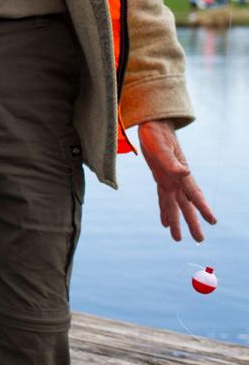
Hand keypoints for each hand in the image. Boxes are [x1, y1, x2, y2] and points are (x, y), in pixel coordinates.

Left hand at [138, 120, 216, 241]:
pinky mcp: (160, 177)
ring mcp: (169, 179)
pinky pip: (163, 197)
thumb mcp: (161, 147)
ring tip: (178, 239)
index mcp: (181, 173)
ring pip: (174, 204)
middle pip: (186, 205)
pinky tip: (166, 222)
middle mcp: (177, 179)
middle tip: (200, 240)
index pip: (194, 194)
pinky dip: (165, 210)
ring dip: (177, 220)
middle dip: (192, 222)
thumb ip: (171, 161)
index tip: (212, 221)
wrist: (153, 123)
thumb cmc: (156, 133)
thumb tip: (185, 172)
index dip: (203, 208)